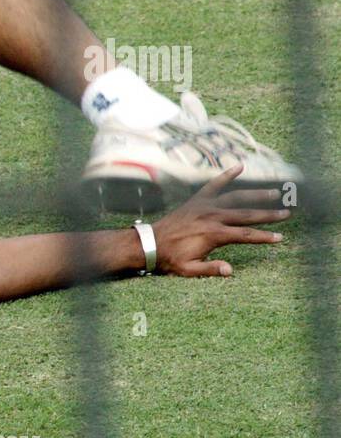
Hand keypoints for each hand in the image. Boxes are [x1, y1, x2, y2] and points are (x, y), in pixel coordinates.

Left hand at [151, 163, 289, 276]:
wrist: (149, 243)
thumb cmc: (170, 258)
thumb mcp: (189, 269)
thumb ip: (211, 269)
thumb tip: (231, 271)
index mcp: (214, 234)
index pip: (246, 235)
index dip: (264, 237)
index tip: (280, 237)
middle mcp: (212, 217)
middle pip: (247, 215)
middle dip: (268, 215)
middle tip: (287, 213)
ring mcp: (204, 206)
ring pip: (236, 197)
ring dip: (256, 194)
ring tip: (275, 192)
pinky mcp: (196, 200)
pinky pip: (213, 185)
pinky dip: (226, 175)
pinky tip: (240, 166)